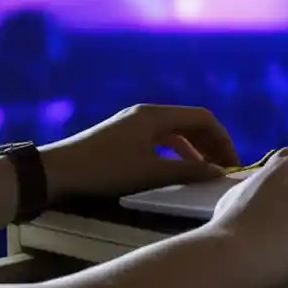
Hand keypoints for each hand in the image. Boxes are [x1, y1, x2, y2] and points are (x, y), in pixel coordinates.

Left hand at [40, 104, 239, 200]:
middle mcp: (147, 114)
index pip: (203, 118)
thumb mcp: (149, 173)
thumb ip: (187, 172)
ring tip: (206, 171)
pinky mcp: (123, 137)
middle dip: (211, 144)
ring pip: (176, 132)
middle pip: (191, 123)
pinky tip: (179, 169)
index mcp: (155, 115)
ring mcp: (133, 124)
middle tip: (224, 167)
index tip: (232, 162)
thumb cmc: (103, 170)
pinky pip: (161, 140)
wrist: (55, 173)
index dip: (223, 139)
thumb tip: (218, 173)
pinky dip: (176, 152)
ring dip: (195, 150)